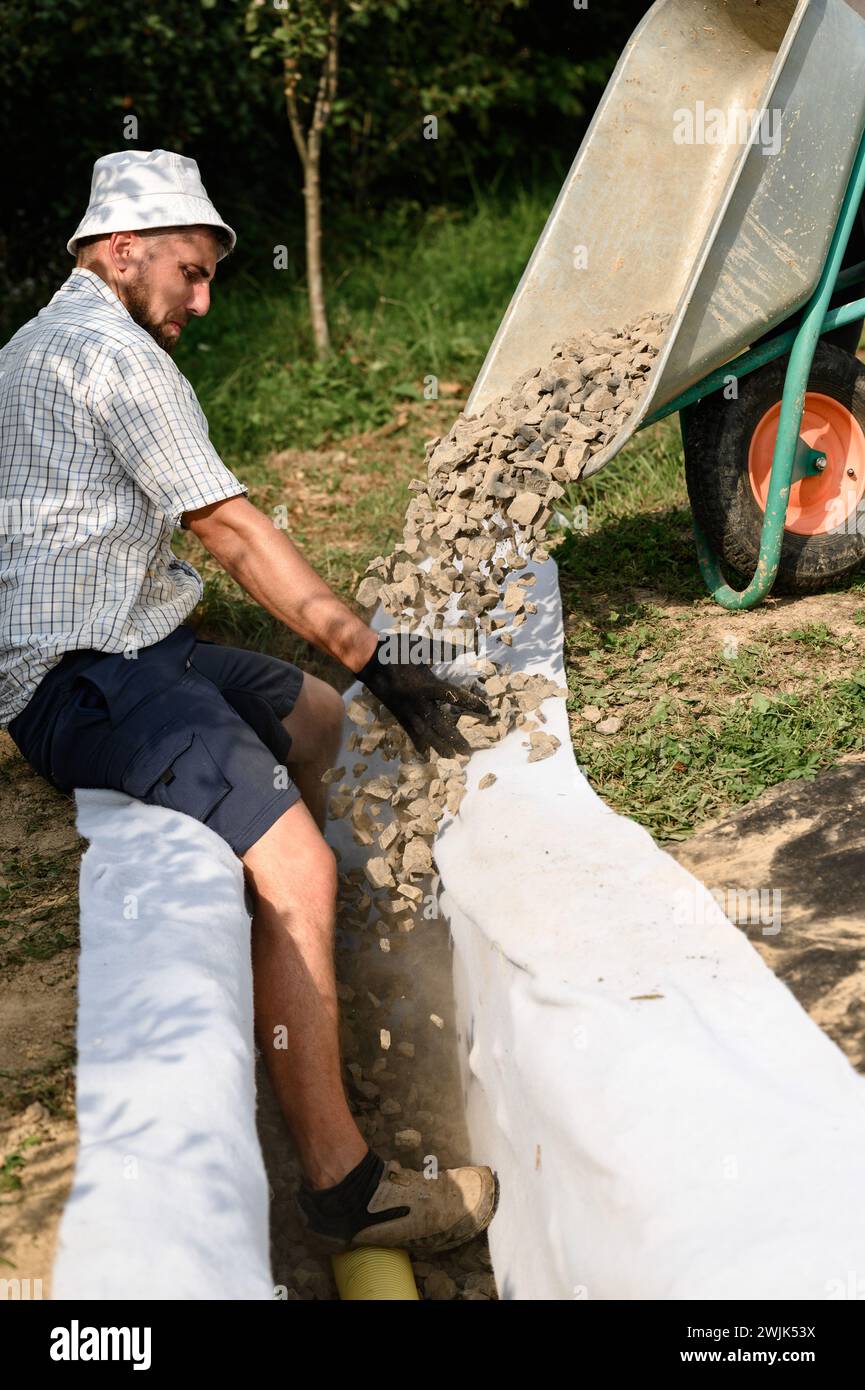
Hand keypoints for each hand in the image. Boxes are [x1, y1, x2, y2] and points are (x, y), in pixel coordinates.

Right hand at [350, 633, 492, 757]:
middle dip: (454, 737)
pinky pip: (410, 732)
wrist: (369, 660)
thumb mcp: (421, 646)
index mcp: (426, 684)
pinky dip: (419, 743)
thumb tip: (463, 648)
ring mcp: (408, 710)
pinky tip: (426, 754)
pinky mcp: (398, 714)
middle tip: (467, 751)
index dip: (471, 704)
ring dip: (439, 745)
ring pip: (425, 732)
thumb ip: (442, 649)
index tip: (486, 711)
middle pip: (440, 723)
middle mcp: (418, 702)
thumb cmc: (396, 651)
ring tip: (451, 757)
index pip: (453, 696)